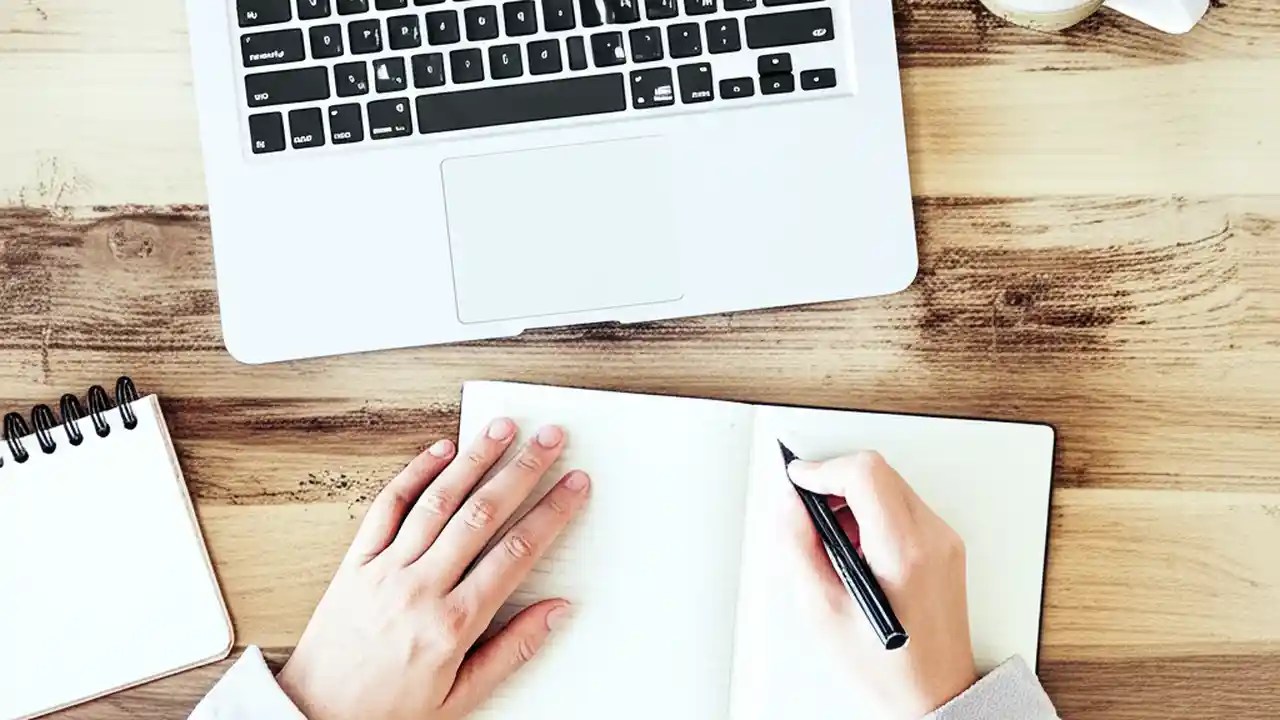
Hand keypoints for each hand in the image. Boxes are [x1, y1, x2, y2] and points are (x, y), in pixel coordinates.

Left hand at [277, 418, 590, 719]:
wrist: (315, 714)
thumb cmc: (389, 710)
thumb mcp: (462, 696)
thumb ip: (513, 649)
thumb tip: (558, 611)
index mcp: (453, 624)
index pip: (516, 554)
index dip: (551, 513)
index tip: (575, 485)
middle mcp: (420, 588)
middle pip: (482, 514)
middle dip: (523, 471)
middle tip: (550, 439)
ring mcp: (385, 569)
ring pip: (438, 501)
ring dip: (475, 459)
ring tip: (503, 428)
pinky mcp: (356, 561)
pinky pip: (388, 506)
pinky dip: (416, 474)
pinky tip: (441, 450)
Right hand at [782, 452, 976, 718]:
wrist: (933, 695)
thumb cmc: (886, 668)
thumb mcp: (823, 610)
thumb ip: (800, 547)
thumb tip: (789, 505)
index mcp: (903, 550)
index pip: (864, 473)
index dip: (823, 469)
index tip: (798, 480)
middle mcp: (932, 537)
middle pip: (878, 472)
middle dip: (835, 482)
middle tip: (807, 510)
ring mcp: (944, 540)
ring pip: (890, 485)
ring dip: (853, 497)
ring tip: (831, 539)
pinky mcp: (946, 547)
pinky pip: (904, 507)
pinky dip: (873, 514)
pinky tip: (856, 549)